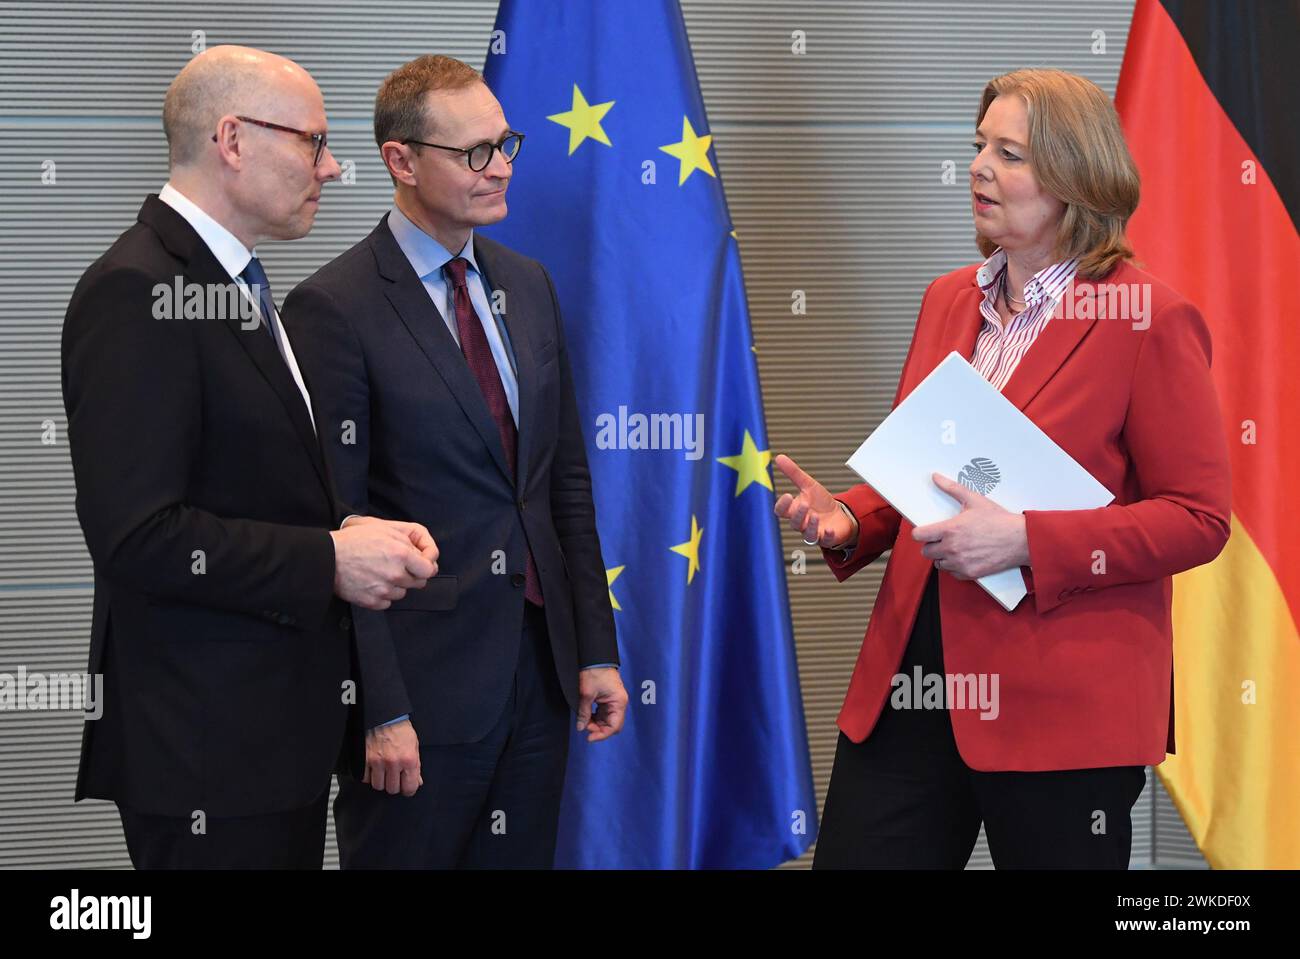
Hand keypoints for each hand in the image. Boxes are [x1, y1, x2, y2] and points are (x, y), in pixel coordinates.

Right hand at [330, 517, 438, 609]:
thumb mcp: (384, 529)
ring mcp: (383, 590)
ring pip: (402, 593)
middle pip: (418, 583)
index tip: (419, 564)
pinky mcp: (372, 602)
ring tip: (380, 572)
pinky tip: (372, 583)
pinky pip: (387, 602)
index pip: (429, 569)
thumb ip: (409, 541)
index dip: (426, 566)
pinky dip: (383, 595)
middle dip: (411, 574)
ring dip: (396, 585)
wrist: (326, 558)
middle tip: (396, 565)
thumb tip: (424, 556)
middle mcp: (395, 574)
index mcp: (401, 554)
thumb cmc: (354, 540)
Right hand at [363, 718, 421, 796]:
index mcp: (409, 759)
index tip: (406, 787)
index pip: (409, 788)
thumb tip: (417, 781)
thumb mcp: (414, 745)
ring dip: (381, 781)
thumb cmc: (400, 729)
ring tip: (383, 771)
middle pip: (392, 789)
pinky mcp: (364, 760)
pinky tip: (373, 768)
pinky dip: (368, 776)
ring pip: (378, 786)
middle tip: (394, 776)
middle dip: (394, 785)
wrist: (383, 716)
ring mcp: (377, 762)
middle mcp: (393, 762)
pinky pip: (365, 778)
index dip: (408, 789)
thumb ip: (416, 765)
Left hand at [577, 667, 627, 742]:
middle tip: (584, 727)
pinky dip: (596, 717)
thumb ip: (584, 713)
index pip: (614, 726)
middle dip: (598, 729)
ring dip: (596, 723)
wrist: (594, 658)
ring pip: (607, 720)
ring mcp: (615, 701)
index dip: (602, 734)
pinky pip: (604, 713)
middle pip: (612, 724)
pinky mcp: (609, 699)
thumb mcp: (586, 694)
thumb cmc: (594, 672)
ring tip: (584, 721)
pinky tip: (587, 716)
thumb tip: (581, 727)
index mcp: (618, 702)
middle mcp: (619, 703)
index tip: (589, 737)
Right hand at [772, 454, 857, 548]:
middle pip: (794, 523)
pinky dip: (826, 536)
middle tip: (805, 504)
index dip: (783, 506)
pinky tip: (829, 529)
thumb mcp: (808, 485)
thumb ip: (793, 473)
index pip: (781, 511)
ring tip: (815, 516)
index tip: (788, 496)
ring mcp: (814, 532)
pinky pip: (824, 540)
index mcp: (794, 510)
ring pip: (807, 535)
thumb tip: (779, 457)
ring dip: (810, 526)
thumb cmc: (820, 502)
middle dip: (798, 514)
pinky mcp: (827, 538)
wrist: (840, 515)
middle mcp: (802, 523)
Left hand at [912, 473, 1029, 578]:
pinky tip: (963, 558)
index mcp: (950, 530)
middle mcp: (952, 548)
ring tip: (954, 548)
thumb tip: (936, 478)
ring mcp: (960, 563)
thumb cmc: (999, 520)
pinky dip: (955, 568)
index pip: (919, 536)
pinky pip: (952, 573)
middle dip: (931, 545)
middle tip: (941, 539)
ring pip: (939, 564)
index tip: (924, 531)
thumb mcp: (974, 500)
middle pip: (926, 552)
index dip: (920, 532)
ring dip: (942, 557)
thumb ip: (952, 488)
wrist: (1020, 540)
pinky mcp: (970, 573)